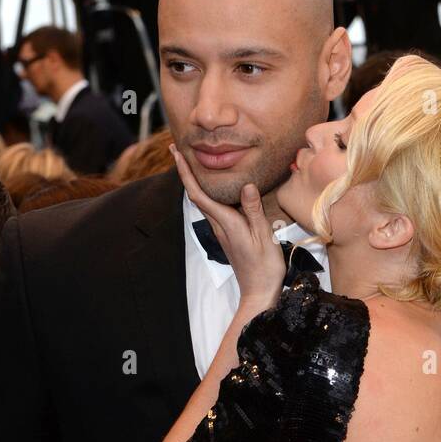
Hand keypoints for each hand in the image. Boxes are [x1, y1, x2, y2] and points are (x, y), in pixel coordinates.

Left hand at [170, 143, 285, 308]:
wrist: (259, 292)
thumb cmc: (264, 267)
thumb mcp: (264, 237)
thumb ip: (254, 211)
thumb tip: (246, 185)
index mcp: (226, 223)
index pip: (199, 194)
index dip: (186, 173)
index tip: (177, 154)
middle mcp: (219, 225)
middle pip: (196, 194)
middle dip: (185, 172)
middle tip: (176, 149)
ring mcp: (223, 231)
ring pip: (204, 201)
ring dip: (194, 181)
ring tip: (191, 162)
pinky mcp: (229, 234)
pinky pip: (214, 208)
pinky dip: (208, 193)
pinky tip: (213, 187)